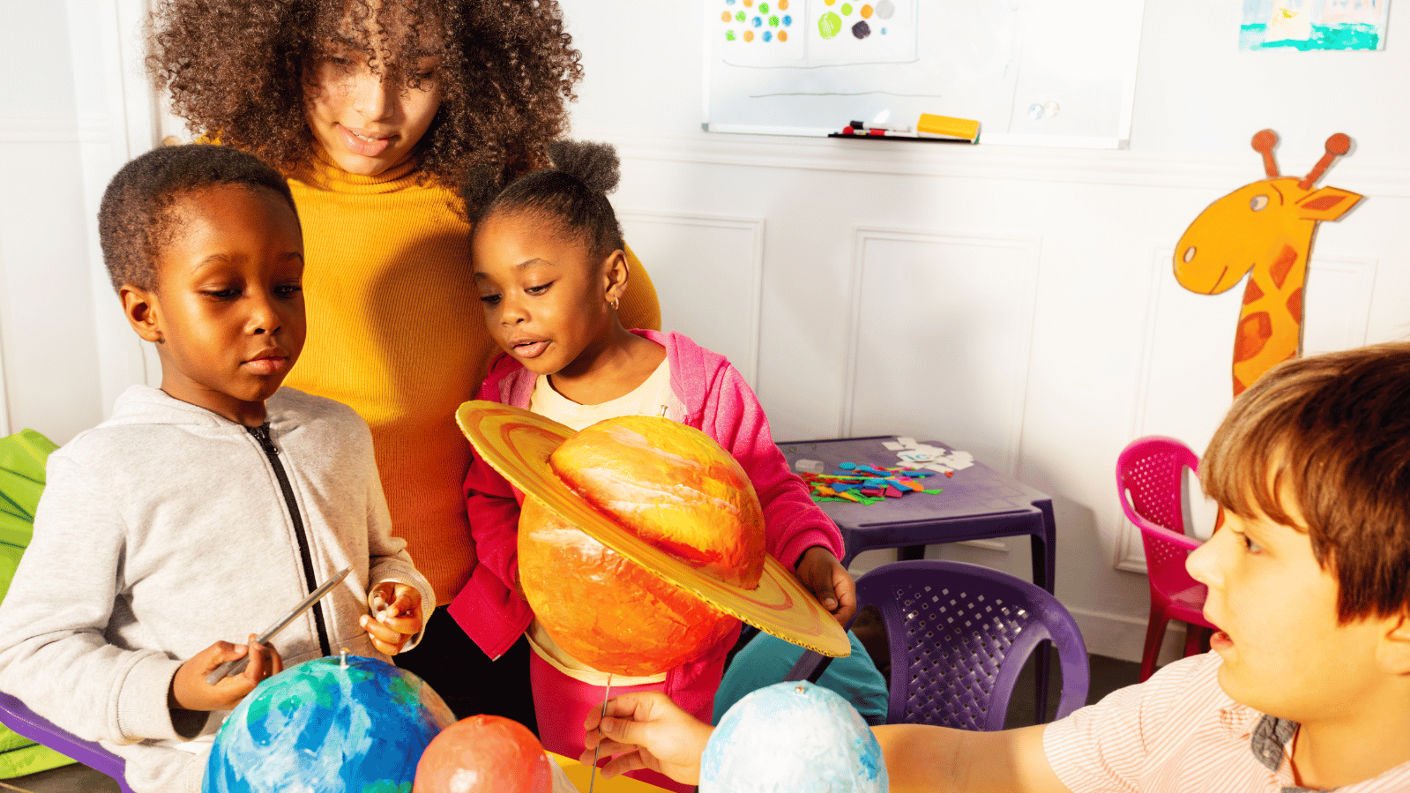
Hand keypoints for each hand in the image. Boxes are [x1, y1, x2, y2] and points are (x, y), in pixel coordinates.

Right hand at [170, 635, 282, 711]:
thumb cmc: (193, 677)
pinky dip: (268, 664)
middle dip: (270, 657)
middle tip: (259, 640)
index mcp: (227, 694)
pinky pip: (267, 679)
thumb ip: (223, 652)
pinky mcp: (250, 693)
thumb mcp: (202, 660)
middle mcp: (241, 700)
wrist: (185, 693)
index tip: (253, 643)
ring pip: (272, 680)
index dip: (258, 660)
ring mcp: (247, 698)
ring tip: (258, 644)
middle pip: (269, 681)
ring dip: (271, 659)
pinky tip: (258, 652)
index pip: (253, 679)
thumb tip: (244, 649)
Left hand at [362, 581, 423, 654]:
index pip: (408, 603)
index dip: (400, 608)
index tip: (390, 611)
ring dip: (378, 633)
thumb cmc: (389, 594)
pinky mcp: (400, 643)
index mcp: (413, 598)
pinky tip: (371, 633)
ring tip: (366, 621)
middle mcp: (416, 617)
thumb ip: (382, 592)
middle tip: (377, 616)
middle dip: (390, 624)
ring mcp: (409, 632)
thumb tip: (379, 600)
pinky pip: (392, 650)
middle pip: (410, 627)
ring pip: (399, 640)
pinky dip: (379, 643)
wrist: (393, 603)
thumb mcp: (385, 587)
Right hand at [580, 692, 712, 784]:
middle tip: (587, 744)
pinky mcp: (649, 754)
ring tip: (587, 760)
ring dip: (603, 750)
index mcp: (647, 704)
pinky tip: (606, 771)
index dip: (600, 714)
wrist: (704, 760)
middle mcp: (645, 718)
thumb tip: (603, 724)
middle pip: (615, 724)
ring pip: (619, 742)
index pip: (617, 705)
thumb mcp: (651, 732)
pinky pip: (628, 758)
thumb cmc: (684, 738)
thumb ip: (625, 730)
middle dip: (599, 734)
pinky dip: (617, 764)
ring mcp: (646, 737)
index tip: (587, 725)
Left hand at [796, 546, 856, 624]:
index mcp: (846, 589)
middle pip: (840, 616)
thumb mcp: (821, 572)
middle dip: (830, 624)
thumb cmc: (818, 561)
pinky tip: (805, 621)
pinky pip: (819, 614)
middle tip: (816, 631)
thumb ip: (825, 589)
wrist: (808, 556)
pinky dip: (814, 618)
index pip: (849, 609)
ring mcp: (831, 601)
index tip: (828, 627)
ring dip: (820, 622)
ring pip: (829, 616)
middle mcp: (841, 598)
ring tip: (809, 628)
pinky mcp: (820, 603)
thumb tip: (831, 606)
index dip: (841, 619)